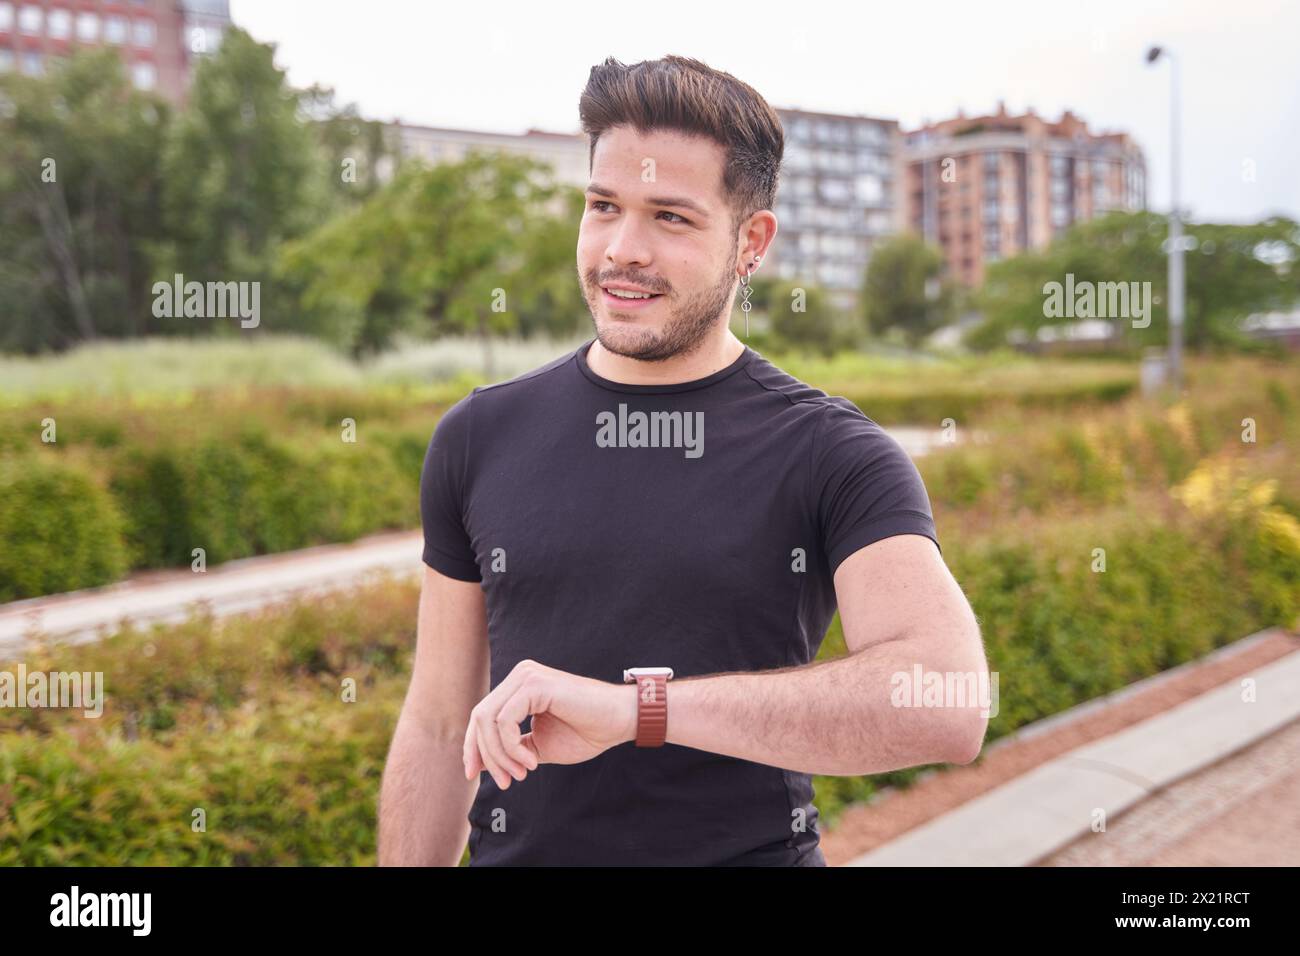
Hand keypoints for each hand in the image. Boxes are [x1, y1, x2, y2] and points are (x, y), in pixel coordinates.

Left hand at [462, 659, 636, 788]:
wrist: (619, 721)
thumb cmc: (585, 732)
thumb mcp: (538, 747)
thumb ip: (510, 749)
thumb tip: (479, 763)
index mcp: (518, 687)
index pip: (481, 715)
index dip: (472, 746)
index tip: (473, 775)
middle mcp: (519, 676)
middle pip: (480, 718)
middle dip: (485, 755)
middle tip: (505, 782)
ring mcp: (526, 676)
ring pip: (488, 720)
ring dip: (500, 756)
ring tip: (521, 774)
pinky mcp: (535, 684)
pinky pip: (505, 722)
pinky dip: (512, 748)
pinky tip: (531, 763)